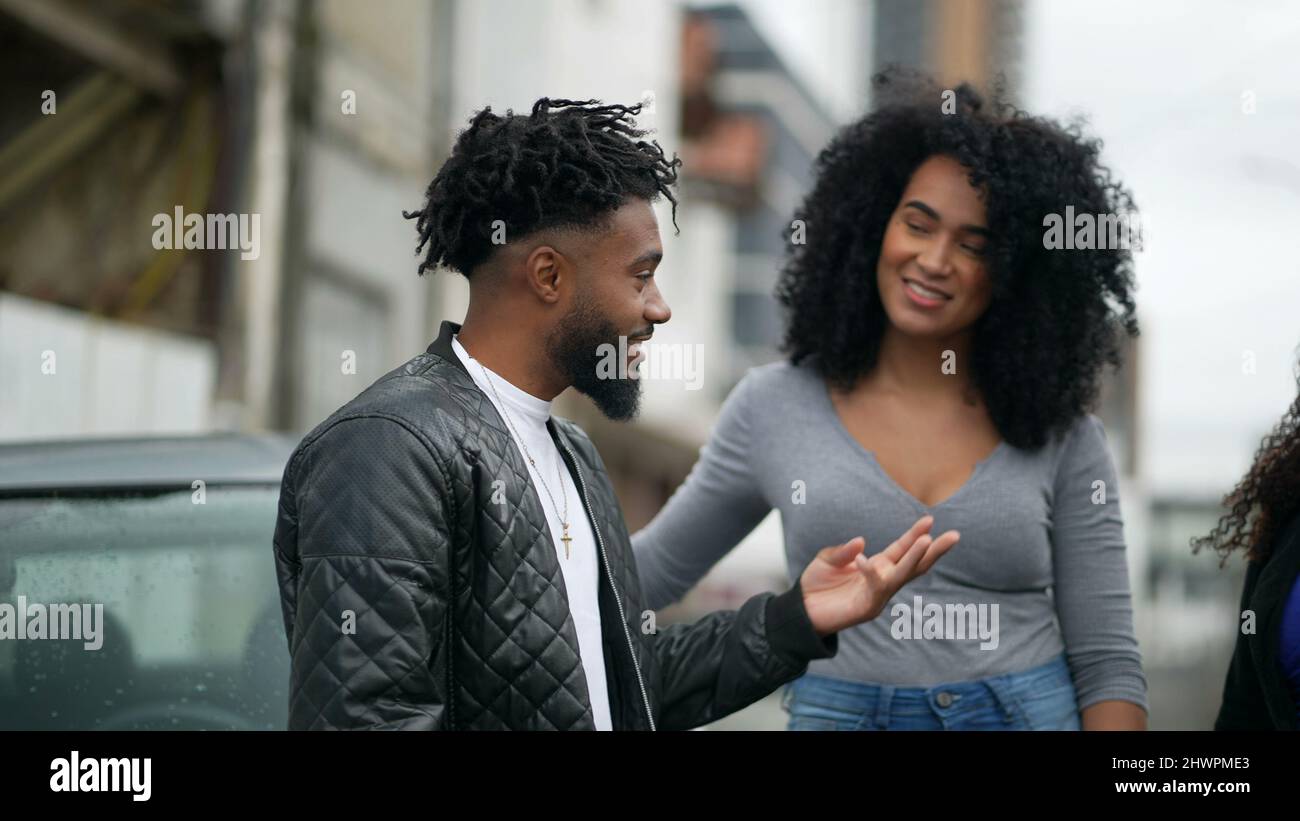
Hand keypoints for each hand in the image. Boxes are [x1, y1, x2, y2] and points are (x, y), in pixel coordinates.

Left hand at [800, 515, 958, 636]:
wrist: (801, 610)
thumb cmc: (816, 584)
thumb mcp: (828, 559)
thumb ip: (845, 551)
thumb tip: (862, 542)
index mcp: (878, 566)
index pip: (902, 548)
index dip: (915, 534)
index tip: (930, 519)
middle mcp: (883, 580)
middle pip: (915, 564)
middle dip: (934, 550)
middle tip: (955, 535)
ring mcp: (878, 595)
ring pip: (902, 575)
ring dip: (915, 557)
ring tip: (927, 540)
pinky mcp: (867, 608)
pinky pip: (874, 587)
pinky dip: (870, 573)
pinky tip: (862, 561)